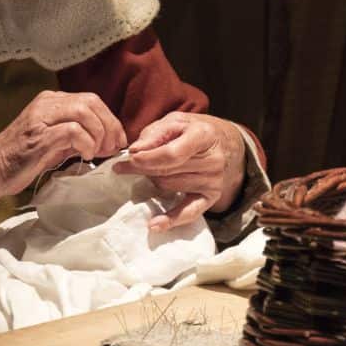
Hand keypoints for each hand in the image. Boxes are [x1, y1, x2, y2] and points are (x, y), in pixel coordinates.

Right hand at [0, 90, 127, 227]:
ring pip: (85, 112)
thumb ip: (78, 136)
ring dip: (99, 134)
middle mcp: (46, 103)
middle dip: (109, 125)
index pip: (91, 100)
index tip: (117, 140)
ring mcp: (41, 117)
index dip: (110, 119)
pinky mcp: (39, 135)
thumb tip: (108, 139)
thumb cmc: (22, 159)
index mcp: (50, 101)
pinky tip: (85, 156)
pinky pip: (73, 131)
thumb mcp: (54, 143)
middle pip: (91, 102)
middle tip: (112, 147)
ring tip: (98, 152)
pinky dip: (86, 143)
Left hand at [113, 112, 244, 230]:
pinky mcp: (211, 197)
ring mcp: (213, 181)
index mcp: (204, 135)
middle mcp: (213, 160)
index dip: (148, 158)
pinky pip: (189, 212)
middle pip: (168, 171)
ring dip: (153, 180)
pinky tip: (154, 224)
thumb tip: (136, 150)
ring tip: (149, 171)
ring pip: (169, 186)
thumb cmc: (193, 130)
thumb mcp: (176, 121)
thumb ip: (155, 133)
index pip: (172, 153)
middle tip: (123, 167)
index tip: (129, 158)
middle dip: (142, 169)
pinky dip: (171, 219)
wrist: (222, 142)